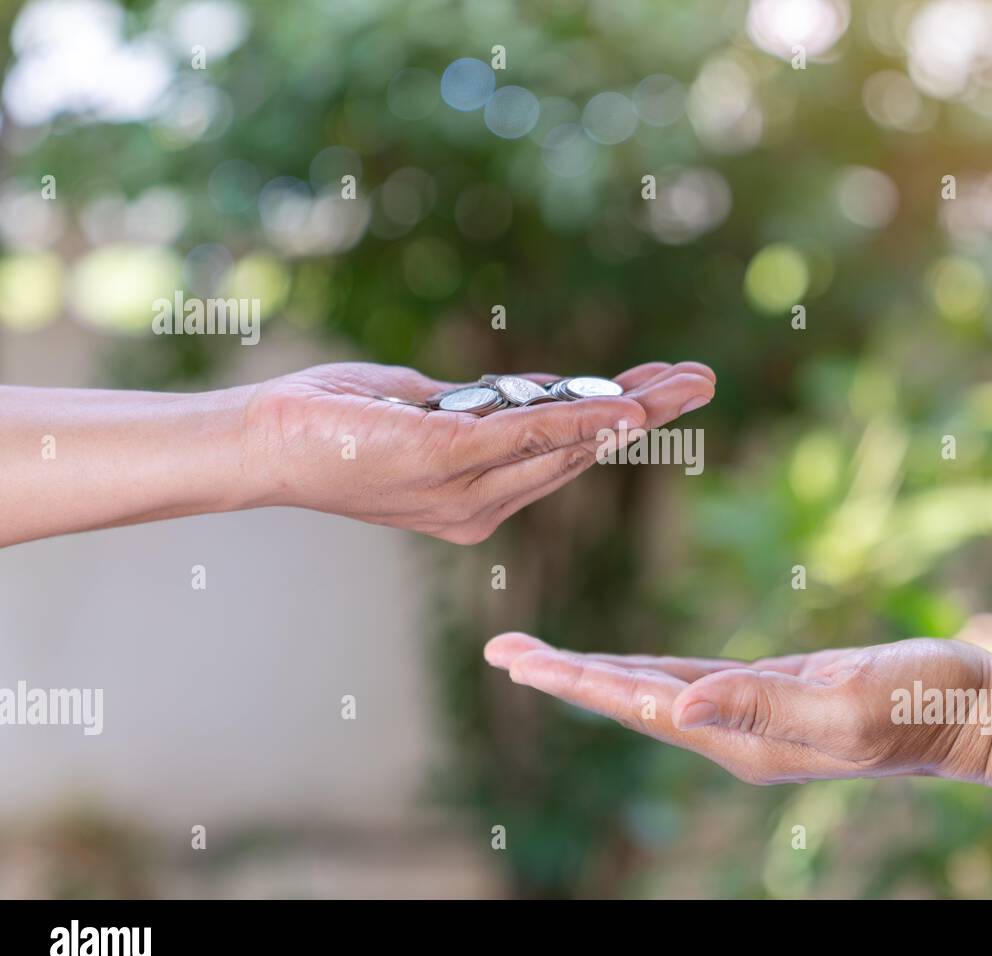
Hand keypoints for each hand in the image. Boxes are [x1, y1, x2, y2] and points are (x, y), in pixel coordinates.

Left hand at [240, 360, 713, 543]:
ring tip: (688, 383)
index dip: (613, 421)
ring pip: (570, 442)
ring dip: (635, 409)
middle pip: (582, 452)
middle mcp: (481, 507)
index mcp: (476, 499)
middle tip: (702, 381)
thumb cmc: (327, 425)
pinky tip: (629, 404)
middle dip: (646, 413)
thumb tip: (521, 392)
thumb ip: (471, 410)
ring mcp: (467, 491)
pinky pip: (531, 433)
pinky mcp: (448, 463)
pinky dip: (583, 416)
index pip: (561, 453)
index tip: (658, 394)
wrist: (259, 445)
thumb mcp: (413, 412)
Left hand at [484, 634, 991, 783]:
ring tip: (543, 655)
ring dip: (595, 673)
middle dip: (564, 675)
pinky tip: (625, 667)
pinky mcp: (771, 692)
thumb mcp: (843, 706)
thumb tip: (677, 706)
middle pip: (629, 701)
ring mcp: (750, 715)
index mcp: (739, 739)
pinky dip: (647, 668)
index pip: (636, 706)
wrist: (968, 708)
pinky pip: (692, 678)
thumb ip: (762, 705)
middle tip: (502, 649)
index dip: (574, 680)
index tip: (516, 659)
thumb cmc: (918, 704)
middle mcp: (733, 733)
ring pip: (654, 690)